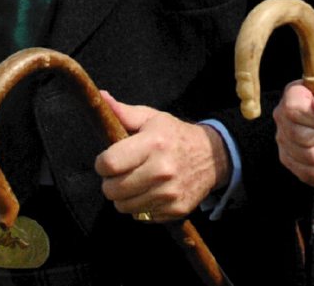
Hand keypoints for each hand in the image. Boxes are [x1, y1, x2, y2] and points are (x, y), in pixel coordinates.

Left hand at [95, 93, 227, 220]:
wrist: (213, 156)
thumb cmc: (175, 135)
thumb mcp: (152, 118)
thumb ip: (124, 112)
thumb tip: (101, 97)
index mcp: (153, 143)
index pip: (110, 163)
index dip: (102, 163)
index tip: (107, 161)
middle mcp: (161, 170)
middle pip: (112, 190)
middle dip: (110, 182)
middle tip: (120, 173)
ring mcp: (169, 193)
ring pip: (123, 206)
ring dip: (124, 196)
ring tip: (134, 182)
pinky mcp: (175, 210)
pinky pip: (141, 216)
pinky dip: (140, 206)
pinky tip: (150, 191)